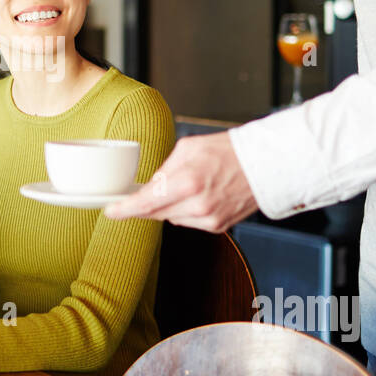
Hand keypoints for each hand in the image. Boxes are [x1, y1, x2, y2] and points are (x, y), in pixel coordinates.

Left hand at [103, 130, 259, 231]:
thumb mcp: (188, 148)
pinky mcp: (217, 227)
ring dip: (169, 205)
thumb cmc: (229, 151)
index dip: (124, 209)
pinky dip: (186, 211)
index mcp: (187, 182)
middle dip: (145, 204)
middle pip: (155, 213)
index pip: (146, 202)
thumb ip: (164, 169)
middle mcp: (197, 205)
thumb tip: (150, 186)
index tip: (111, 211)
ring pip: (171, 218)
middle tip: (141, 193)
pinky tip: (200, 196)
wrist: (264, 166)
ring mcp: (208, 219)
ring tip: (188, 185)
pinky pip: (188, 221)